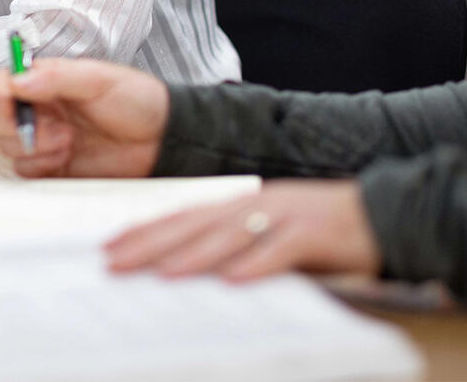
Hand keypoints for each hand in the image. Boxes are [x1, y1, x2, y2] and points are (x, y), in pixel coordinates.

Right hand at [0, 58, 168, 177]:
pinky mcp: (54, 168)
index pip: (5, 84)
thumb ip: (57, 76)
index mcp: (46, 82)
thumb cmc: (138, 101)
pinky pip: (28, 172)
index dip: (1, 94)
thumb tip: (19, 78)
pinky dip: (42, 167)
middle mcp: (41, 110)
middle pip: (0, 120)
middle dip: (18, 127)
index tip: (13, 100)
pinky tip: (67, 157)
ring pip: (11, 148)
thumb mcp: (99, 79)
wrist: (164, 140)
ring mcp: (46, 140)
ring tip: (67, 141)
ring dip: (35, 148)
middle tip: (51, 128)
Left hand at [105, 181, 382, 281]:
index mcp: (237, 203)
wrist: (378, 212)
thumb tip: (182, 266)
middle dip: (150, 244)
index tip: (107, 246)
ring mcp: (281, 216)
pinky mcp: (313, 234)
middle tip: (112, 262)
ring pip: (228, 236)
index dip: (142, 230)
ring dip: (192, 256)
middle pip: (193, 224)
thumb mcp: (265, 229)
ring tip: (160, 272)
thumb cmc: (317, 228)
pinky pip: (280, 252)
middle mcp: (252, 204)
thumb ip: (229, 242)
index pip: (180, 216)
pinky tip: (233, 282)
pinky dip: (256, 266)